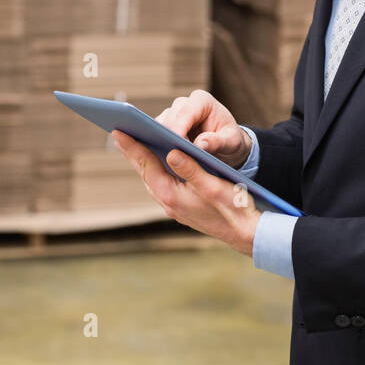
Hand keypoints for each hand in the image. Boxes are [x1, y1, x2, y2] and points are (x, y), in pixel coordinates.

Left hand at [112, 129, 260, 256]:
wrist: (245, 233)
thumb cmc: (233, 208)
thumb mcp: (213, 185)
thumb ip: (191, 169)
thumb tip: (171, 152)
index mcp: (172, 195)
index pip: (147, 165)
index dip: (132, 146)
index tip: (118, 131)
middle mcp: (168, 202)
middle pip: (144, 171)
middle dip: (132, 151)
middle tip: (119, 131)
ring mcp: (174, 205)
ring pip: (151, 177)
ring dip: (142, 159)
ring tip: (133, 141)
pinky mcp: (181, 206)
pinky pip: (161, 183)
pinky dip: (155, 168)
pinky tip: (158, 159)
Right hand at [157, 89, 251, 168]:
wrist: (226, 144)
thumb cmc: (230, 140)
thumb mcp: (232, 142)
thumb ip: (218, 142)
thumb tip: (200, 144)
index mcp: (202, 100)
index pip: (186, 113)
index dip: (179, 128)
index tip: (175, 146)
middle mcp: (184, 104)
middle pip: (169, 119)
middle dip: (169, 139)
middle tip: (172, 160)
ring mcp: (172, 114)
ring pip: (159, 127)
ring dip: (161, 144)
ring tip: (168, 163)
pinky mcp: (165, 126)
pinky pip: (156, 136)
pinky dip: (159, 147)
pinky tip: (164, 162)